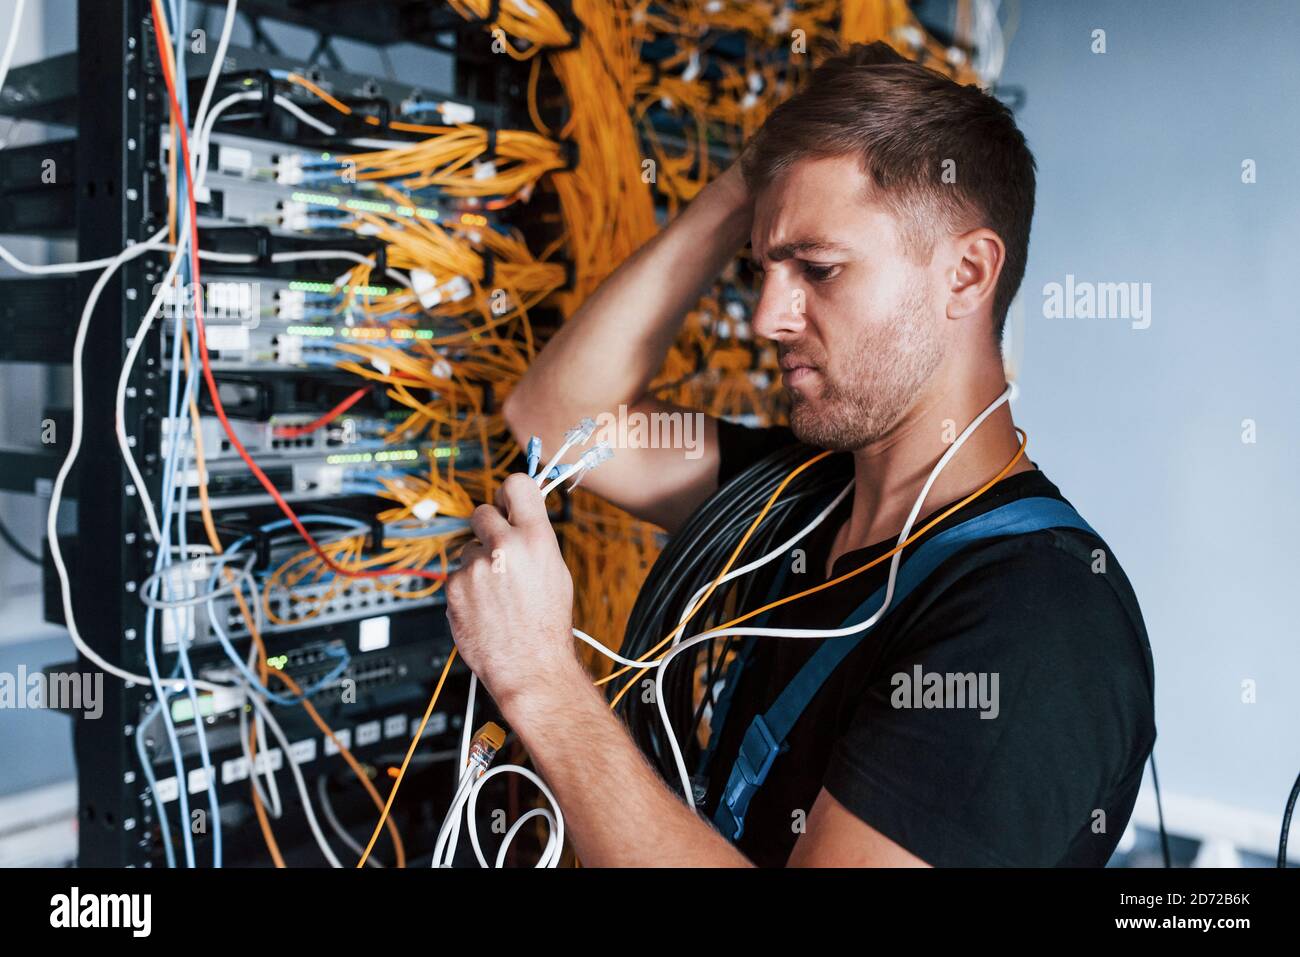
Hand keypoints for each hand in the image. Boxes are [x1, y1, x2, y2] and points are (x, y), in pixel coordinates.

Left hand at [444, 473, 579, 708]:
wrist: (530, 665)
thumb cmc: (547, 625)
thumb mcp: (556, 571)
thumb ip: (534, 540)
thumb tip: (518, 517)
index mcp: (536, 539)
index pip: (516, 484)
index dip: (509, 492)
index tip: (506, 502)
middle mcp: (504, 547)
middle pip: (482, 511)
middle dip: (487, 526)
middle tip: (497, 548)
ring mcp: (475, 567)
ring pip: (468, 548)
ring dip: (478, 564)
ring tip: (496, 593)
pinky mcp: (454, 587)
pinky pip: (457, 575)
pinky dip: (466, 588)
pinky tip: (484, 607)